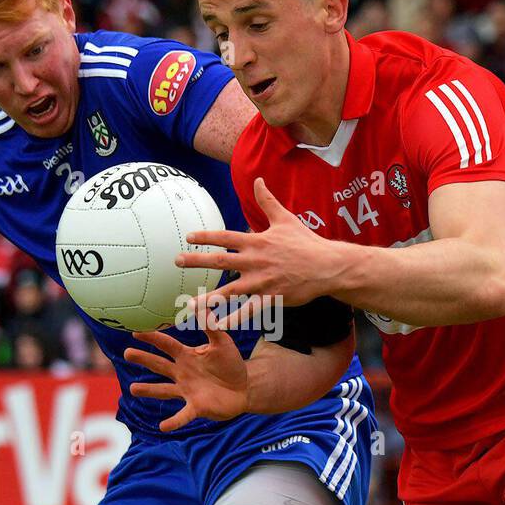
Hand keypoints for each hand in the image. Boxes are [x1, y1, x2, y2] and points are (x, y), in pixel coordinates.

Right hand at [123, 325, 249, 432]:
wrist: (245, 387)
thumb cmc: (231, 364)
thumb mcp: (222, 342)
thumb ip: (210, 326)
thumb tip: (201, 304)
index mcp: (187, 356)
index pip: (166, 345)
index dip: (152, 338)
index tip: (136, 332)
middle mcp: (182, 373)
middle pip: (159, 365)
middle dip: (144, 359)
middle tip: (127, 353)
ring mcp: (187, 391)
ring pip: (164, 390)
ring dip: (149, 390)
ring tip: (133, 389)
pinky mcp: (196, 407)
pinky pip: (182, 415)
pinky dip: (173, 421)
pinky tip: (163, 426)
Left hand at [176, 178, 344, 320]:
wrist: (327, 266)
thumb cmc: (306, 242)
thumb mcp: (285, 218)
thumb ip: (267, 201)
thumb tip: (258, 180)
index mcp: (257, 241)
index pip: (226, 237)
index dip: (206, 237)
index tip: (188, 237)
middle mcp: (256, 261)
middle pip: (220, 261)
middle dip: (197, 261)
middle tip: (176, 261)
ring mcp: (263, 281)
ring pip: (230, 291)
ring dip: (209, 298)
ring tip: (190, 305)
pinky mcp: (272, 298)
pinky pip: (250, 310)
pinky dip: (234, 318)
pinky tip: (219, 325)